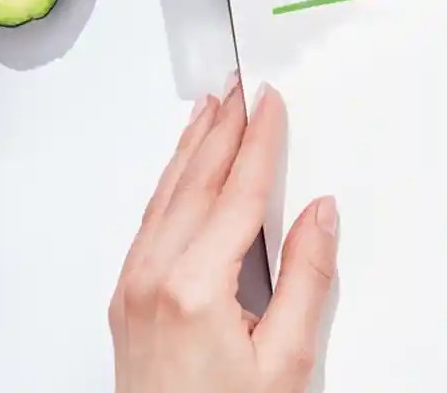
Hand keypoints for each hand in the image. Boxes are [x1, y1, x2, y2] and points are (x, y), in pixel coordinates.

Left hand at [109, 78, 337, 392]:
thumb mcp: (286, 364)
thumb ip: (307, 280)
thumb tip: (320, 213)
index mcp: (195, 287)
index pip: (237, 194)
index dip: (259, 142)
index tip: (272, 102)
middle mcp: (153, 278)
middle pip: (195, 181)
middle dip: (222, 127)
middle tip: (242, 84)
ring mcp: (132, 287)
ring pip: (166, 195)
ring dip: (192, 146)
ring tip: (212, 107)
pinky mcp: (126, 299)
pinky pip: (150, 219)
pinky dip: (170, 181)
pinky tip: (182, 169)